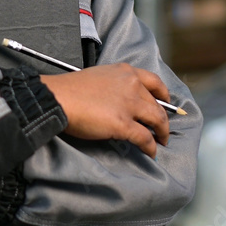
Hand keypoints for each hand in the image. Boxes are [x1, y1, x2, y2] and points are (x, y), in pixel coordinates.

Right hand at [39, 63, 169, 157]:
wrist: (59, 98)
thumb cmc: (71, 89)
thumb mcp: (99, 77)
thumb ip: (115, 85)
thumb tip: (120, 101)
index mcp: (126, 72)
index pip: (155, 82)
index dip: (164, 95)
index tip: (166, 103)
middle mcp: (132, 85)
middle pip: (157, 104)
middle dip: (163, 119)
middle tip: (162, 129)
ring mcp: (129, 105)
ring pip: (157, 120)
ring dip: (162, 133)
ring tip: (161, 142)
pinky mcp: (124, 124)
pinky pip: (145, 138)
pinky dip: (151, 147)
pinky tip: (151, 153)